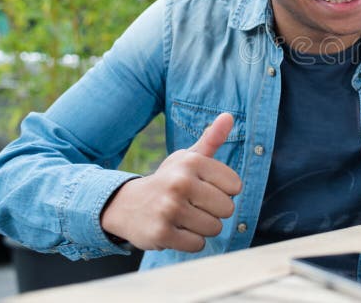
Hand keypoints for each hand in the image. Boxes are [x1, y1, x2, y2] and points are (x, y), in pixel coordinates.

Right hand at [101, 113, 242, 251]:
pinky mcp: (161, 233)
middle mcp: (181, 182)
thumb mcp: (187, 158)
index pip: (235, 185)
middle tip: (194, 206)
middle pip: (227, 208)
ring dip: (202, 227)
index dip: (224, 191)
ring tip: (184, 217)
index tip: (206, 189)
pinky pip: (197, 244)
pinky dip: (190, 241)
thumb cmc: (168, 180)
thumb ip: (211, 139)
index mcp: (192, 162)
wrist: (125, 204)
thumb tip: (229, 116)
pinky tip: (176, 229)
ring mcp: (170, 208)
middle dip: (214, 211)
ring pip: (214, 228)